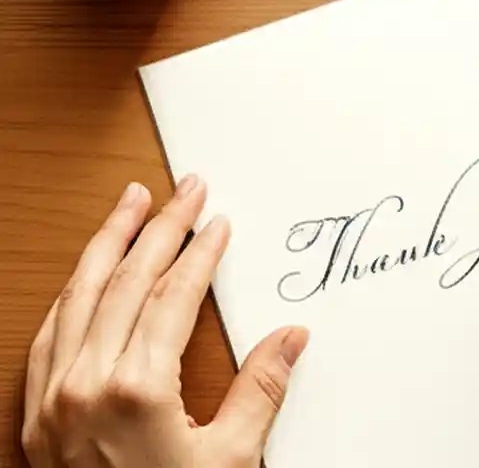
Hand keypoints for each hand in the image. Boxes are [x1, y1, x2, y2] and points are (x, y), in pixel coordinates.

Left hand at [22, 176, 308, 467]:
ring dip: (105, 243)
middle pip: (123, 281)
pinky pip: (48, 333)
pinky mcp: (35, 415)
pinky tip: (86, 275)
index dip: (198, 253)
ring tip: (129, 204)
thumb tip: (292, 338)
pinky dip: (71, 294)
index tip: (216, 223)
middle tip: (182, 189)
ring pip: (78, 296)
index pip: (171, 295)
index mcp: (137, 388)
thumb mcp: (230, 462)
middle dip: (157, 228)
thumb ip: (261, 392)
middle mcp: (85, 383)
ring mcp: (52, 398)